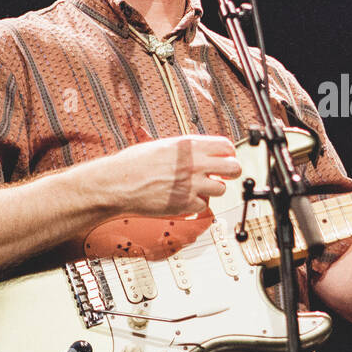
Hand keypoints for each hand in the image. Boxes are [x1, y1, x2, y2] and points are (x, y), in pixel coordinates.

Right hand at [92, 133, 242, 217]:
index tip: (226, 158)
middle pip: (234, 168)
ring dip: (213, 189)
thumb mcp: (164, 146)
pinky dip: (197, 203)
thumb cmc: (134, 164)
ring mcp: (192, 185)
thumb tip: (203, 152)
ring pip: (222, 189)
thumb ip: (187, 149)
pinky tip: (184, 198)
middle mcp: (194, 164)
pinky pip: (204, 205)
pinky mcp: (186, 204)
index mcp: (189, 146)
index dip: (229, 153)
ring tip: (198, 187)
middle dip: (231, 172)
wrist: (117, 183)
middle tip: (224, 175)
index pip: (227, 146)